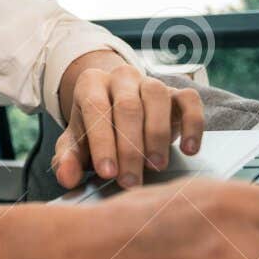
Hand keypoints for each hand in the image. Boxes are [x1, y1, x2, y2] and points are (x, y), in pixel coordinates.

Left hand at [54, 58, 204, 188]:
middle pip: (127, 106)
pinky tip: (189, 149)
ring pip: (157, 98)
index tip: (107, 173)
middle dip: (129, 148)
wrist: (118, 113)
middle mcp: (121, 77)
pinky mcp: (178, 92)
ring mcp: (151, 82)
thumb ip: (67, 160)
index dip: (102, 141)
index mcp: (91, 84)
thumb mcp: (76, 145)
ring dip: (157, 135)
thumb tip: (65, 177)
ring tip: (155, 166)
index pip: (95, 108)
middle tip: (131, 181)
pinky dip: (192, 124)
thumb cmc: (96, 131)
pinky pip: (190, 100)